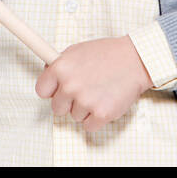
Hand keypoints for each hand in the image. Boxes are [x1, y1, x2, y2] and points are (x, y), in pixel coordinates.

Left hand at [35, 36, 153, 133]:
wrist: (135, 60)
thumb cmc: (107, 54)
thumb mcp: (77, 51)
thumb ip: (60, 64)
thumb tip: (48, 76)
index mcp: (61, 67)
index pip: (41, 90)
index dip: (51, 91)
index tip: (58, 90)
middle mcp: (70, 85)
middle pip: (57, 108)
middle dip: (68, 102)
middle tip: (83, 91)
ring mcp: (85, 101)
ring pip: (74, 117)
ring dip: (85, 109)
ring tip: (99, 92)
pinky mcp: (101, 114)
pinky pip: (89, 127)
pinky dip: (97, 119)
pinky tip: (105, 102)